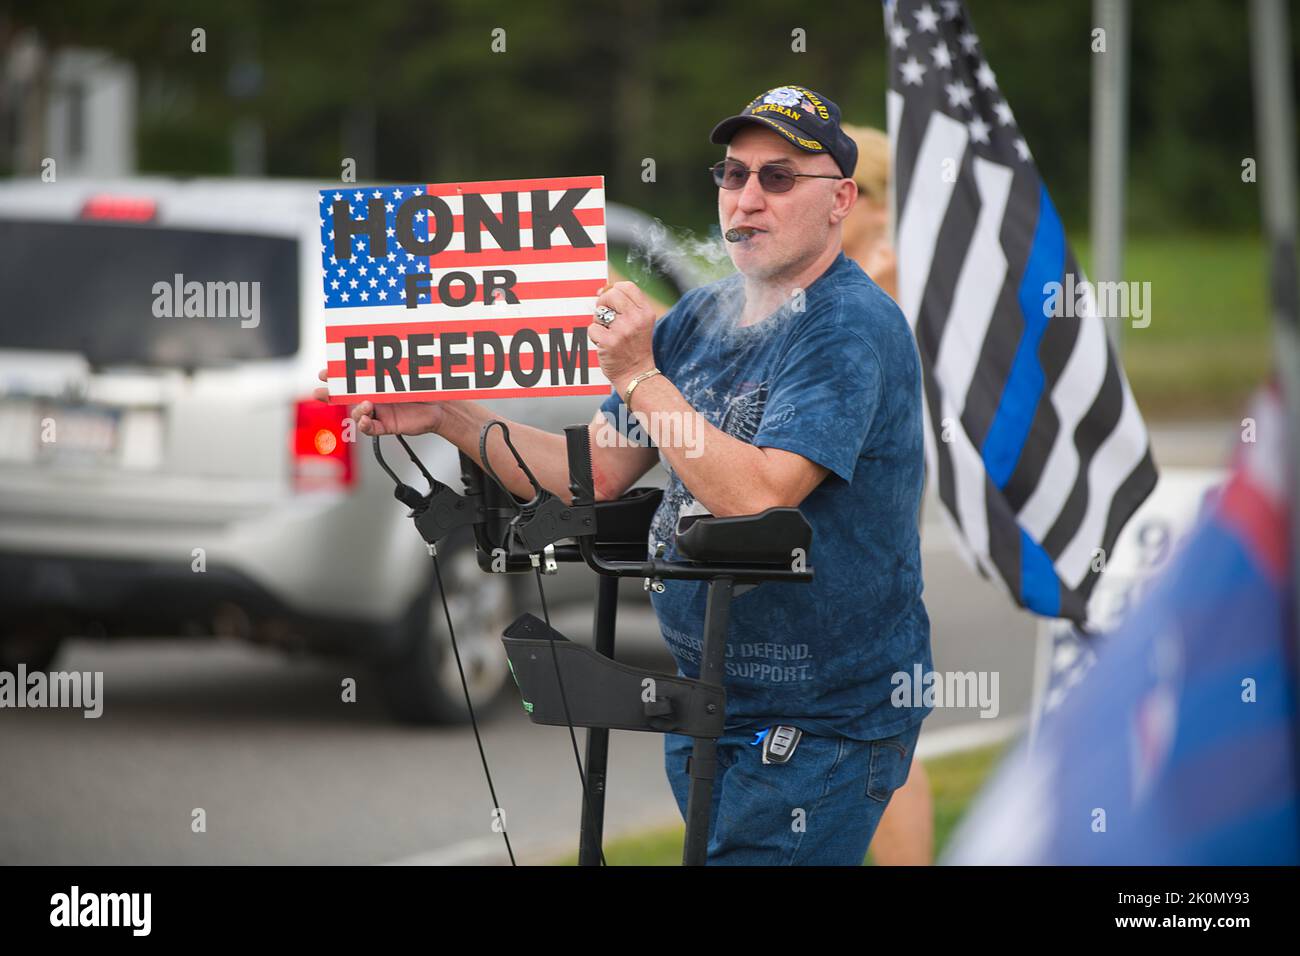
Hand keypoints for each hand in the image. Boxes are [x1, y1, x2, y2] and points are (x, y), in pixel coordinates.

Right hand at [314, 367, 443, 436]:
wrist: (442, 406)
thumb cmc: (426, 386)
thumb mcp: (407, 372)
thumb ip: (393, 365)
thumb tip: (381, 349)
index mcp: (376, 382)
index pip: (350, 379)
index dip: (336, 377)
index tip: (326, 373)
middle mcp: (374, 397)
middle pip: (347, 397)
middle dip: (332, 394)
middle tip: (322, 392)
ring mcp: (380, 412)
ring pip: (357, 413)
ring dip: (356, 410)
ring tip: (365, 405)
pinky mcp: (387, 425)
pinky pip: (370, 429)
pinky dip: (364, 425)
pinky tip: (365, 420)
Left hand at [586, 280, 656, 394]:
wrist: (637, 375)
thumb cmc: (635, 347)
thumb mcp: (640, 323)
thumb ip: (626, 305)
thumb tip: (602, 290)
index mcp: (646, 312)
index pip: (627, 286)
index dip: (615, 290)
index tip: (612, 301)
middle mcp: (636, 319)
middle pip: (611, 294)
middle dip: (603, 303)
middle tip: (607, 317)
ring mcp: (622, 331)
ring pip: (599, 312)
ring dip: (599, 321)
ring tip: (609, 333)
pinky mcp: (609, 342)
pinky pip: (592, 328)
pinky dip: (594, 336)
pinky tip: (604, 344)